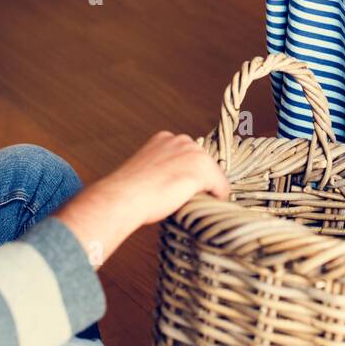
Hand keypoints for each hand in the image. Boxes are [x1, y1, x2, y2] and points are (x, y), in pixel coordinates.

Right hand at [54, 132, 230, 263]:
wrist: (122, 198)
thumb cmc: (128, 192)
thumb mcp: (148, 171)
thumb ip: (165, 170)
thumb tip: (179, 183)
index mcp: (166, 138)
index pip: (190, 156)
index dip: (189, 174)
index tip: (184, 188)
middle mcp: (181, 140)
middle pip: (205, 163)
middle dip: (201, 181)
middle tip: (190, 199)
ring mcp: (192, 153)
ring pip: (215, 174)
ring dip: (210, 190)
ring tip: (196, 204)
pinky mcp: (201, 170)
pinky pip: (222, 187)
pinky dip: (218, 198)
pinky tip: (208, 206)